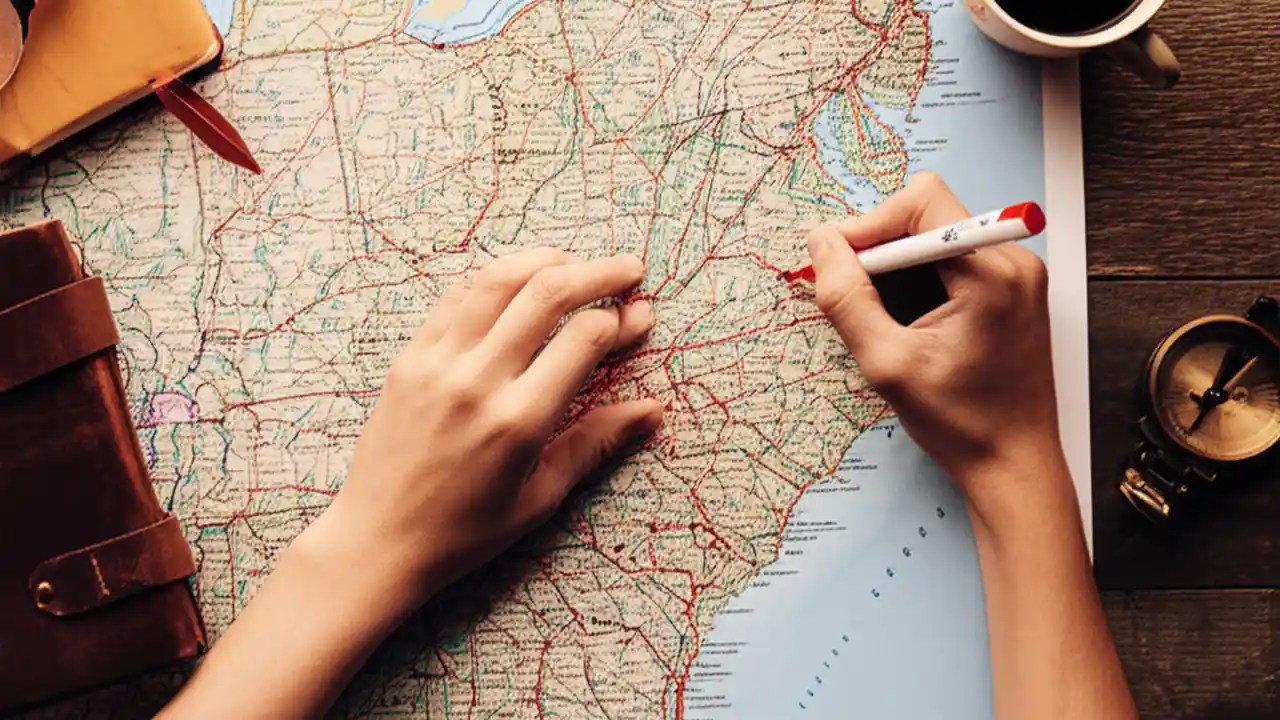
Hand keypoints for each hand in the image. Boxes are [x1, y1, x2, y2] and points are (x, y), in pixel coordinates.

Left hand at [306, 248, 664, 602]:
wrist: (377, 541)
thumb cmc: (464, 532)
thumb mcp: (540, 495)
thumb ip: (596, 442)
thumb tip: (652, 410)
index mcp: (518, 421)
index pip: (583, 340)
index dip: (621, 320)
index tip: (641, 316)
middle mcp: (476, 382)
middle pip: (546, 293)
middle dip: (597, 273)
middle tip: (628, 270)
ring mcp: (436, 364)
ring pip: (497, 280)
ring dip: (544, 261)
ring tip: (575, 263)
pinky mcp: (409, 358)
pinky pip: (455, 298)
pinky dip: (493, 280)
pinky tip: (517, 282)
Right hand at [808, 173, 1059, 519]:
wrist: (1014, 466)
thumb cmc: (960, 423)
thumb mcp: (887, 363)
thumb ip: (847, 298)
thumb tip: (820, 244)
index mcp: (992, 272)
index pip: (921, 202)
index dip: (868, 225)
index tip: (836, 265)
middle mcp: (1013, 260)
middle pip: (928, 213)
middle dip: (879, 249)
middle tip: (851, 295)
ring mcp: (1016, 274)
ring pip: (935, 237)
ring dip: (896, 269)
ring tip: (882, 319)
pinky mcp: (1011, 290)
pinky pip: (951, 261)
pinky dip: (917, 282)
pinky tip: (906, 324)